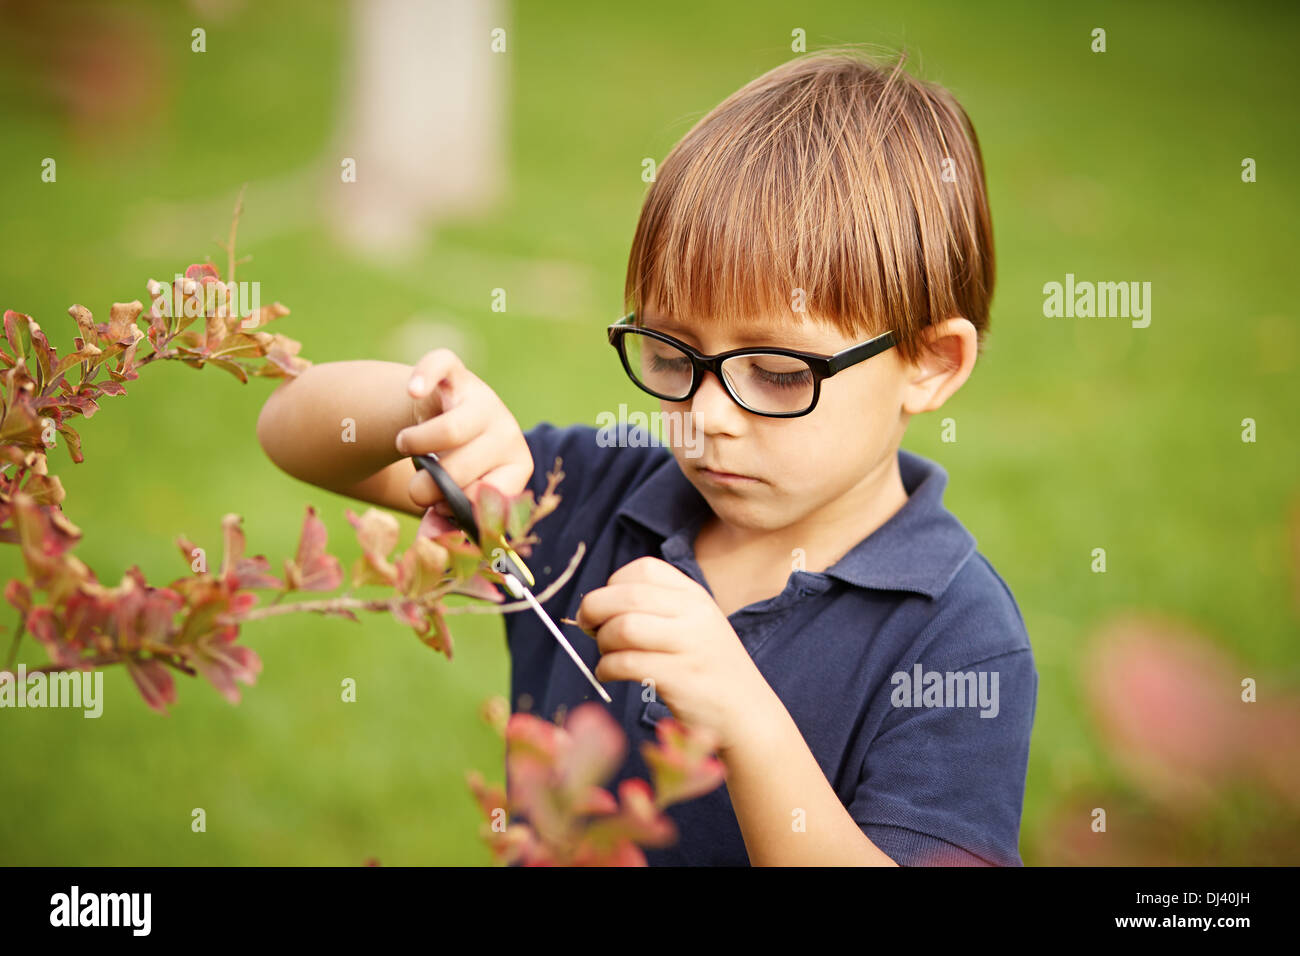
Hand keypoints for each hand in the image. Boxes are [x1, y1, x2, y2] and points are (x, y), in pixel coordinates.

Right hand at [395, 349, 533, 514]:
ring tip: (406, 447)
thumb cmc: (453, 463)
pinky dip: (425, 378)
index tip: (440, 508)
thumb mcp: (455, 492)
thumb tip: (429, 544)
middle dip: (428, 487)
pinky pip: (441, 366)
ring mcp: (482, 398)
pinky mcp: (455, 371)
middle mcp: (506, 430)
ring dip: (415, 446)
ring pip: (450, 431)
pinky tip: (414, 391)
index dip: (460, 507)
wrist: (440, 417)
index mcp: (517, 465)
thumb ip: (443, 520)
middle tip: (416, 486)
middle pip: (461, 469)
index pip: (492, 497)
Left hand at [575, 556, 772, 752]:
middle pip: (625, 595)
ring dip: (602, 642)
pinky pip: (626, 664)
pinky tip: (609, 675)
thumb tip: (597, 605)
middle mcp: (694, 613)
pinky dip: (606, 668)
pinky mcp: (680, 677)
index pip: (644, 569)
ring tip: (606, 655)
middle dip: (593, 610)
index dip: (613, 585)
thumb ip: (657, 609)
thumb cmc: (708, 670)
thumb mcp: (694, 625)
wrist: (747, 714)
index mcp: (695, 596)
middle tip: (587, 628)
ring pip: (623, 628)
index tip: (605, 607)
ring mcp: (689, 644)